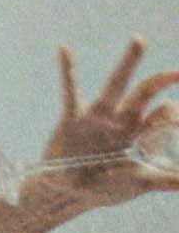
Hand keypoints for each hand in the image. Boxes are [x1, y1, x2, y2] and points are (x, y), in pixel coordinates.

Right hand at [19, 40, 175, 219]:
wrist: (71, 192)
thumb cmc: (108, 187)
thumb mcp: (141, 183)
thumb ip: (167, 179)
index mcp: (142, 133)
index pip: (165, 114)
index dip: (173, 115)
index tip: (175, 122)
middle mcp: (124, 120)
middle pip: (146, 92)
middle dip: (163, 80)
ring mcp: (100, 117)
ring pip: (117, 85)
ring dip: (129, 63)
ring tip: (140, 40)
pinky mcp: (74, 119)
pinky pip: (71, 91)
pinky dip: (67, 70)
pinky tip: (64, 49)